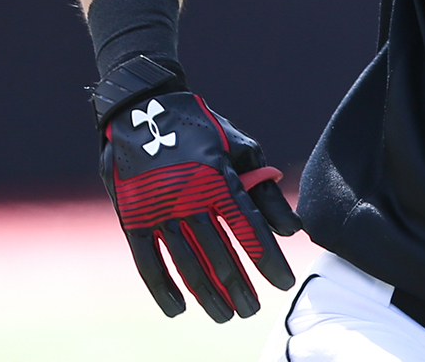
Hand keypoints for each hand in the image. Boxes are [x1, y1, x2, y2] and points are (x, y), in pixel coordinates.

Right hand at [99, 91, 304, 320]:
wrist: (142, 109)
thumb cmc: (201, 129)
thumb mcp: (240, 148)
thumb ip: (264, 191)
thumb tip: (291, 230)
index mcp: (219, 177)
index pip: (250, 228)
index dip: (268, 260)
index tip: (283, 283)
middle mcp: (189, 197)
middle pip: (219, 253)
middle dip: (239, 286)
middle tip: (253, 310)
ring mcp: (158, 209)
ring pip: (187, 262)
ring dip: (208, 294)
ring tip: (226, 314)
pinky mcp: (133, 217)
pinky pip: (148, 261)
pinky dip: (163, 287)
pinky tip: (179, 308)